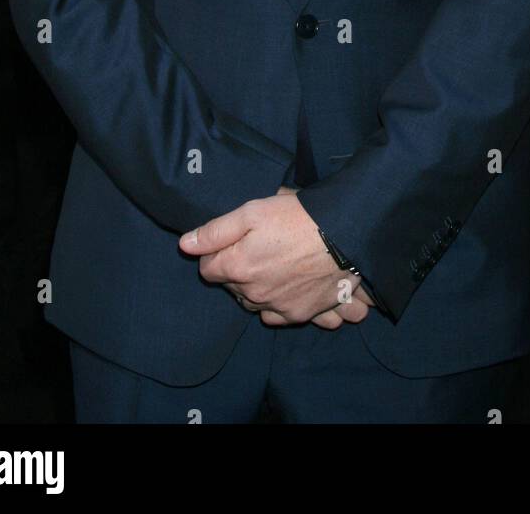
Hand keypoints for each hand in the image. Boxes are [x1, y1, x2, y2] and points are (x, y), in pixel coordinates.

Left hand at [179, 190, 375, 327]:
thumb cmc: (297, 218)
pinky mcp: (301, 314)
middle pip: (231, 288)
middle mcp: (254, 293)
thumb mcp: (252, 212)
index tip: (232, 241)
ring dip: (255, 289)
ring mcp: (278, 306)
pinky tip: (287, 286)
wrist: (344, 233)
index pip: (208, 269)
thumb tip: (185, 245)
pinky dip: (277, 305)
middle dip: (236, 270)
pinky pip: (278, 316)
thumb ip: (216, 231)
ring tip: (272, 265)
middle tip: (256, 247)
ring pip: (253, 303)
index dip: (216, 253)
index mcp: (237, 267)